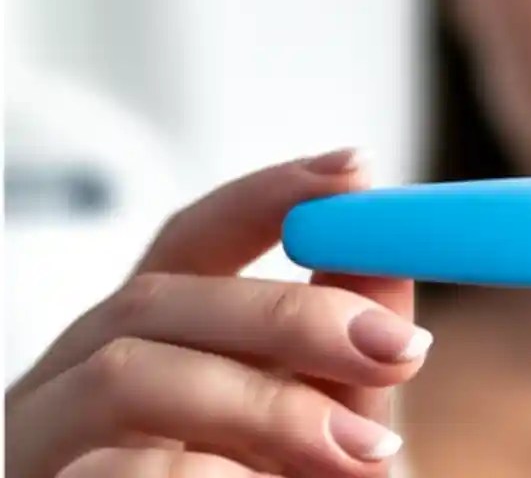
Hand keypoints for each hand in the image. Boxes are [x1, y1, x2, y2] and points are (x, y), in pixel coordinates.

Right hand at [5, 149, 428, 477]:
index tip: (356, 172)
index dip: (269, 195)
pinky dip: (202, 473)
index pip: (189, 241)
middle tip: (400, 347)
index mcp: (144, 351)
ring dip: (263, 403)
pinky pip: (111, 472)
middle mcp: (73, 387)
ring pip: (128, 376)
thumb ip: (343, 363)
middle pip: (160, 298)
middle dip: (293, 312)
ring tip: (362, 451)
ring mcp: (41, 453)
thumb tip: (388, 261)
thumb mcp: (316, 439)